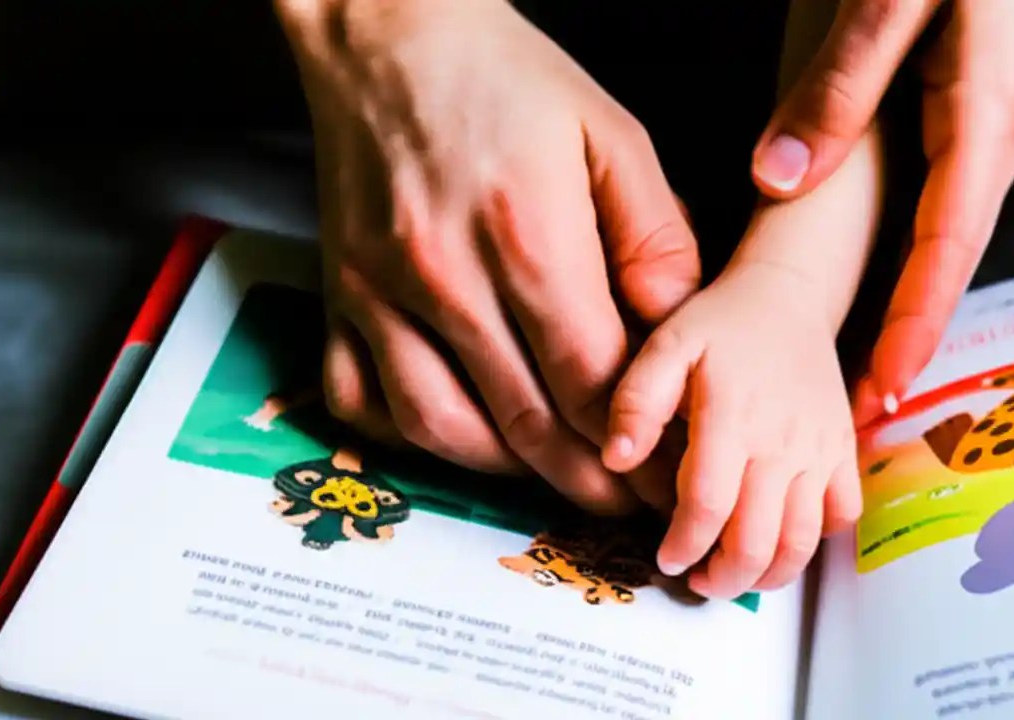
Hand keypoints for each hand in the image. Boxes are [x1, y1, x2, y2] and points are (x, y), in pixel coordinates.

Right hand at [274, 0, 699, 511]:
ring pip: (445, 430)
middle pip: (529, 422)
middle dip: (591, 481)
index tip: (674, 472)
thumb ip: (654, 238)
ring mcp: (377, 293)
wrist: (385, 33)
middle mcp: (444, 275)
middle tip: (630, 506)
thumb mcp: (610, 133)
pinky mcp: (335, 296)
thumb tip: (678, 329)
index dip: (643, 445)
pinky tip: (463, 437)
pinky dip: (413, 438)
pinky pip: (364, 402)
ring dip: (510, 472)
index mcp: (527, 233)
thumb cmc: (505, 77)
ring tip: (557, 478)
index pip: (595, 381)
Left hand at [601, 265, 862, 597]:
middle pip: (758, 540)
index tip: (666, 558)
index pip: (710, 506)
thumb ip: (637, 402)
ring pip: (802, 541)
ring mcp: (820, 450)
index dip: (685, 545)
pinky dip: (813, 542)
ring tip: (733, 573)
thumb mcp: (665, 345)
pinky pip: (841, 515)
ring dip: (766, 573)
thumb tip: (617, 459)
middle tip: (697, 579)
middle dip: (723, 576)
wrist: (787, 296)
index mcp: (733, 418)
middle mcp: (782, 442)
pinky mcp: (843, 450)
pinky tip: (779, 538)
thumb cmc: (718, 323)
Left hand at [751, 0, 1013, 423]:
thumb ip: (838, 88)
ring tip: (868, 364)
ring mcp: (986, 124)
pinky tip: (885, 280)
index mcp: (983, 120)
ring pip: (948, 235)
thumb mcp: (891, 2)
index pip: (946, 248)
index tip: (880, 386)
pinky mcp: (968, 107)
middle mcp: (993, 135)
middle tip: (864, 404)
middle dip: (911, 335)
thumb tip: (778, 177)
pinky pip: (943, 200)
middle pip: (951, 258)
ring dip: (911, 302)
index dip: (912, 323)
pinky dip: (915, 255)